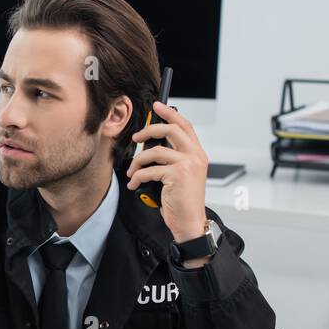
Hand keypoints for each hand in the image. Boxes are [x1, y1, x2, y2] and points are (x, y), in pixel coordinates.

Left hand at [125, 100, 209, 247]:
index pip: (185, 125)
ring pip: (155, 151)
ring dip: (138, 162)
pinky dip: (137, 176)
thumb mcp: (180, 175)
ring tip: (132, 172)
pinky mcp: (178, 175)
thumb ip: (172, 158)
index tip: (157, 106)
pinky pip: (149, 170)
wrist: (189, 221)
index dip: (170, 113)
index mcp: (197, 154)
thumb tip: (151, 146)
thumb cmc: (182, 200)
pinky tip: (134, 183)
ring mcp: (188, 164)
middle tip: (136, 137)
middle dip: (149, 130)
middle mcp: (196, 156)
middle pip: (170, 130)